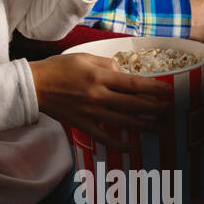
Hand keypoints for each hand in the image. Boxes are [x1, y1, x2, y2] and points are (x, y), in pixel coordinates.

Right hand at [28, 53, 172, 150]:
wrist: (34, 85)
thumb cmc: (58, 68)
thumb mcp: (84, 57)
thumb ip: (107, 63)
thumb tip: (124, 73)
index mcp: (99, 76)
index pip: (134, 84)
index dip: (154, 88)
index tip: (169, 91)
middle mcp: (97, 96)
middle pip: (133, 105)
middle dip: (154, 108)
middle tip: (168, 109)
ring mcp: (90, 112)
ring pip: (123, 122)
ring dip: (144, 125)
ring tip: (158, 125)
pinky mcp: (82, 124)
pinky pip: (104, 138)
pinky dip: (119, 144)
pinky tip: (132, 146)